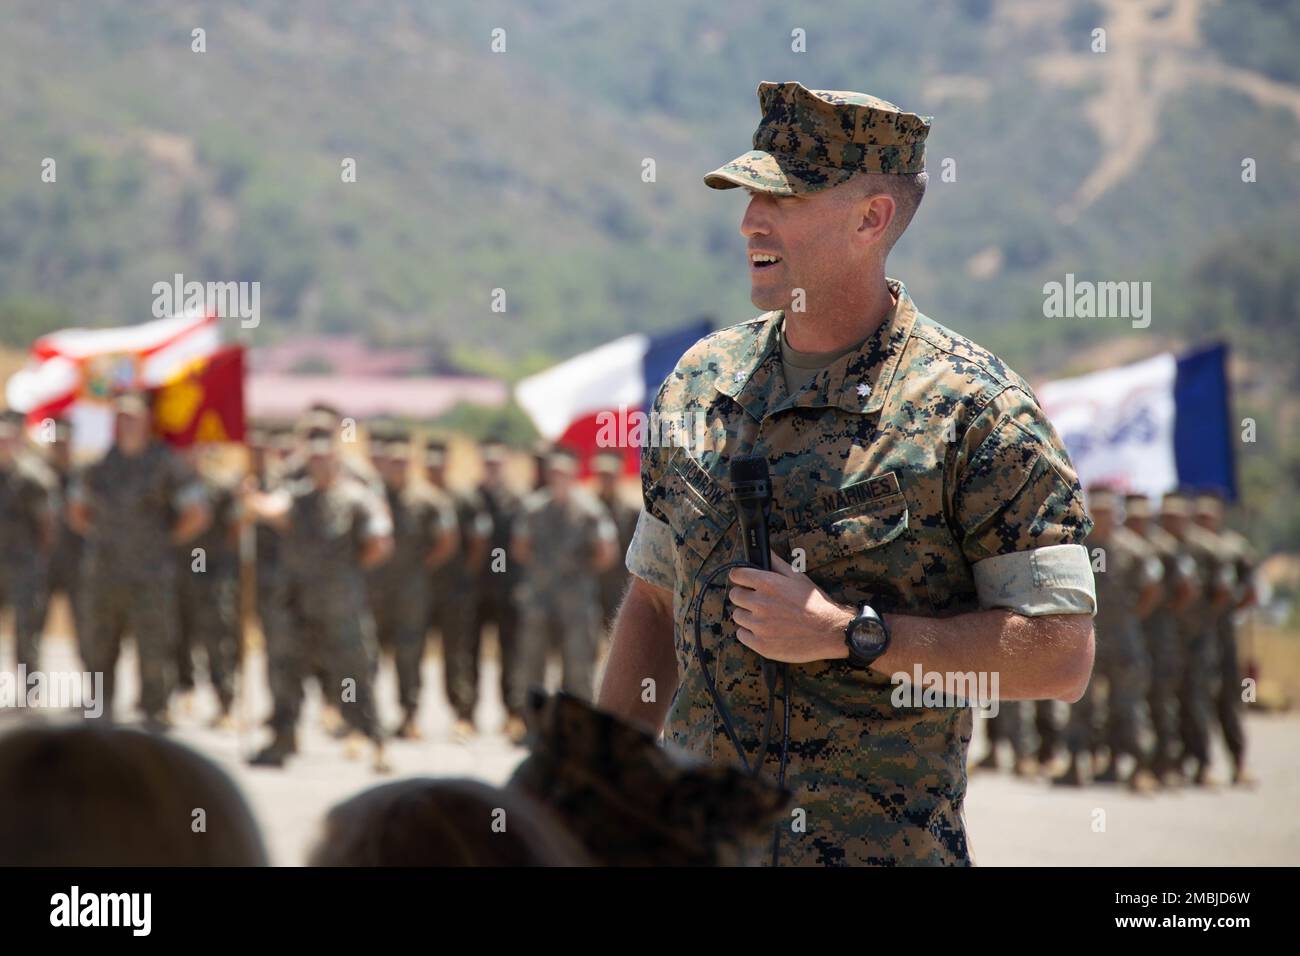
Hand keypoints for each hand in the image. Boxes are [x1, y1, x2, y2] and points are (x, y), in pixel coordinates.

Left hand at [727, 551, 853, 663]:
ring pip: (737, 616)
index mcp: (767, 584)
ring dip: (747, 615)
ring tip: (765, 618)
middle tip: (759, 602)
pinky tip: (764, 631)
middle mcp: (760, 603)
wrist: (830, 632)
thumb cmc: (816, 603)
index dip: (741, 577)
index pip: (736, 575)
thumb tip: (763, 551)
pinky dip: (750, 633)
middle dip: (744, 597)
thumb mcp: (797, 577)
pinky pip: (741, 635)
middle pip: (734, 596)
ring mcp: (759, 626)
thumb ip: (776, 563)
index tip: (745, 582)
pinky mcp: (761, 644)